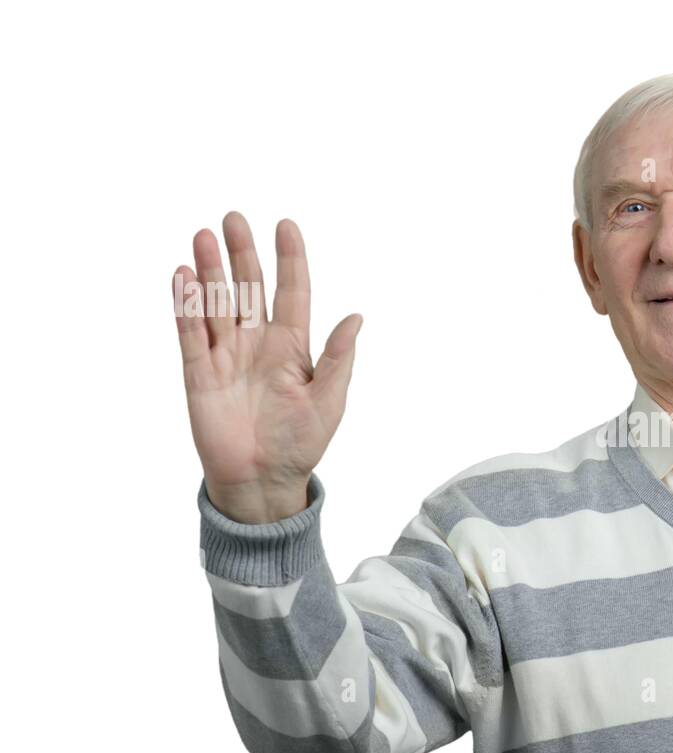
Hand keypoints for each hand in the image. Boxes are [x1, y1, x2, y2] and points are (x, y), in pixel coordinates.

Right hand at [173, 211, 361, 522]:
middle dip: (241, 254)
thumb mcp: (328, 400)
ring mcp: (226, 356)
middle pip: (249, 288)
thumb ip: (337, 358)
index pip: (291, 293)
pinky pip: (191, 334)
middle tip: (233, 219)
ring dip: (210, 271)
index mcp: (292, 347)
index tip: (285, 226)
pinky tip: (182, 276)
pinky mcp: (199, 373)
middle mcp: (257, 343)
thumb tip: (356, 317)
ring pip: (216, 303)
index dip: (289, 260)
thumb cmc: (300, 442)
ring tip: (203, 236)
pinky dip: (186, 306)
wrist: (263, 480)